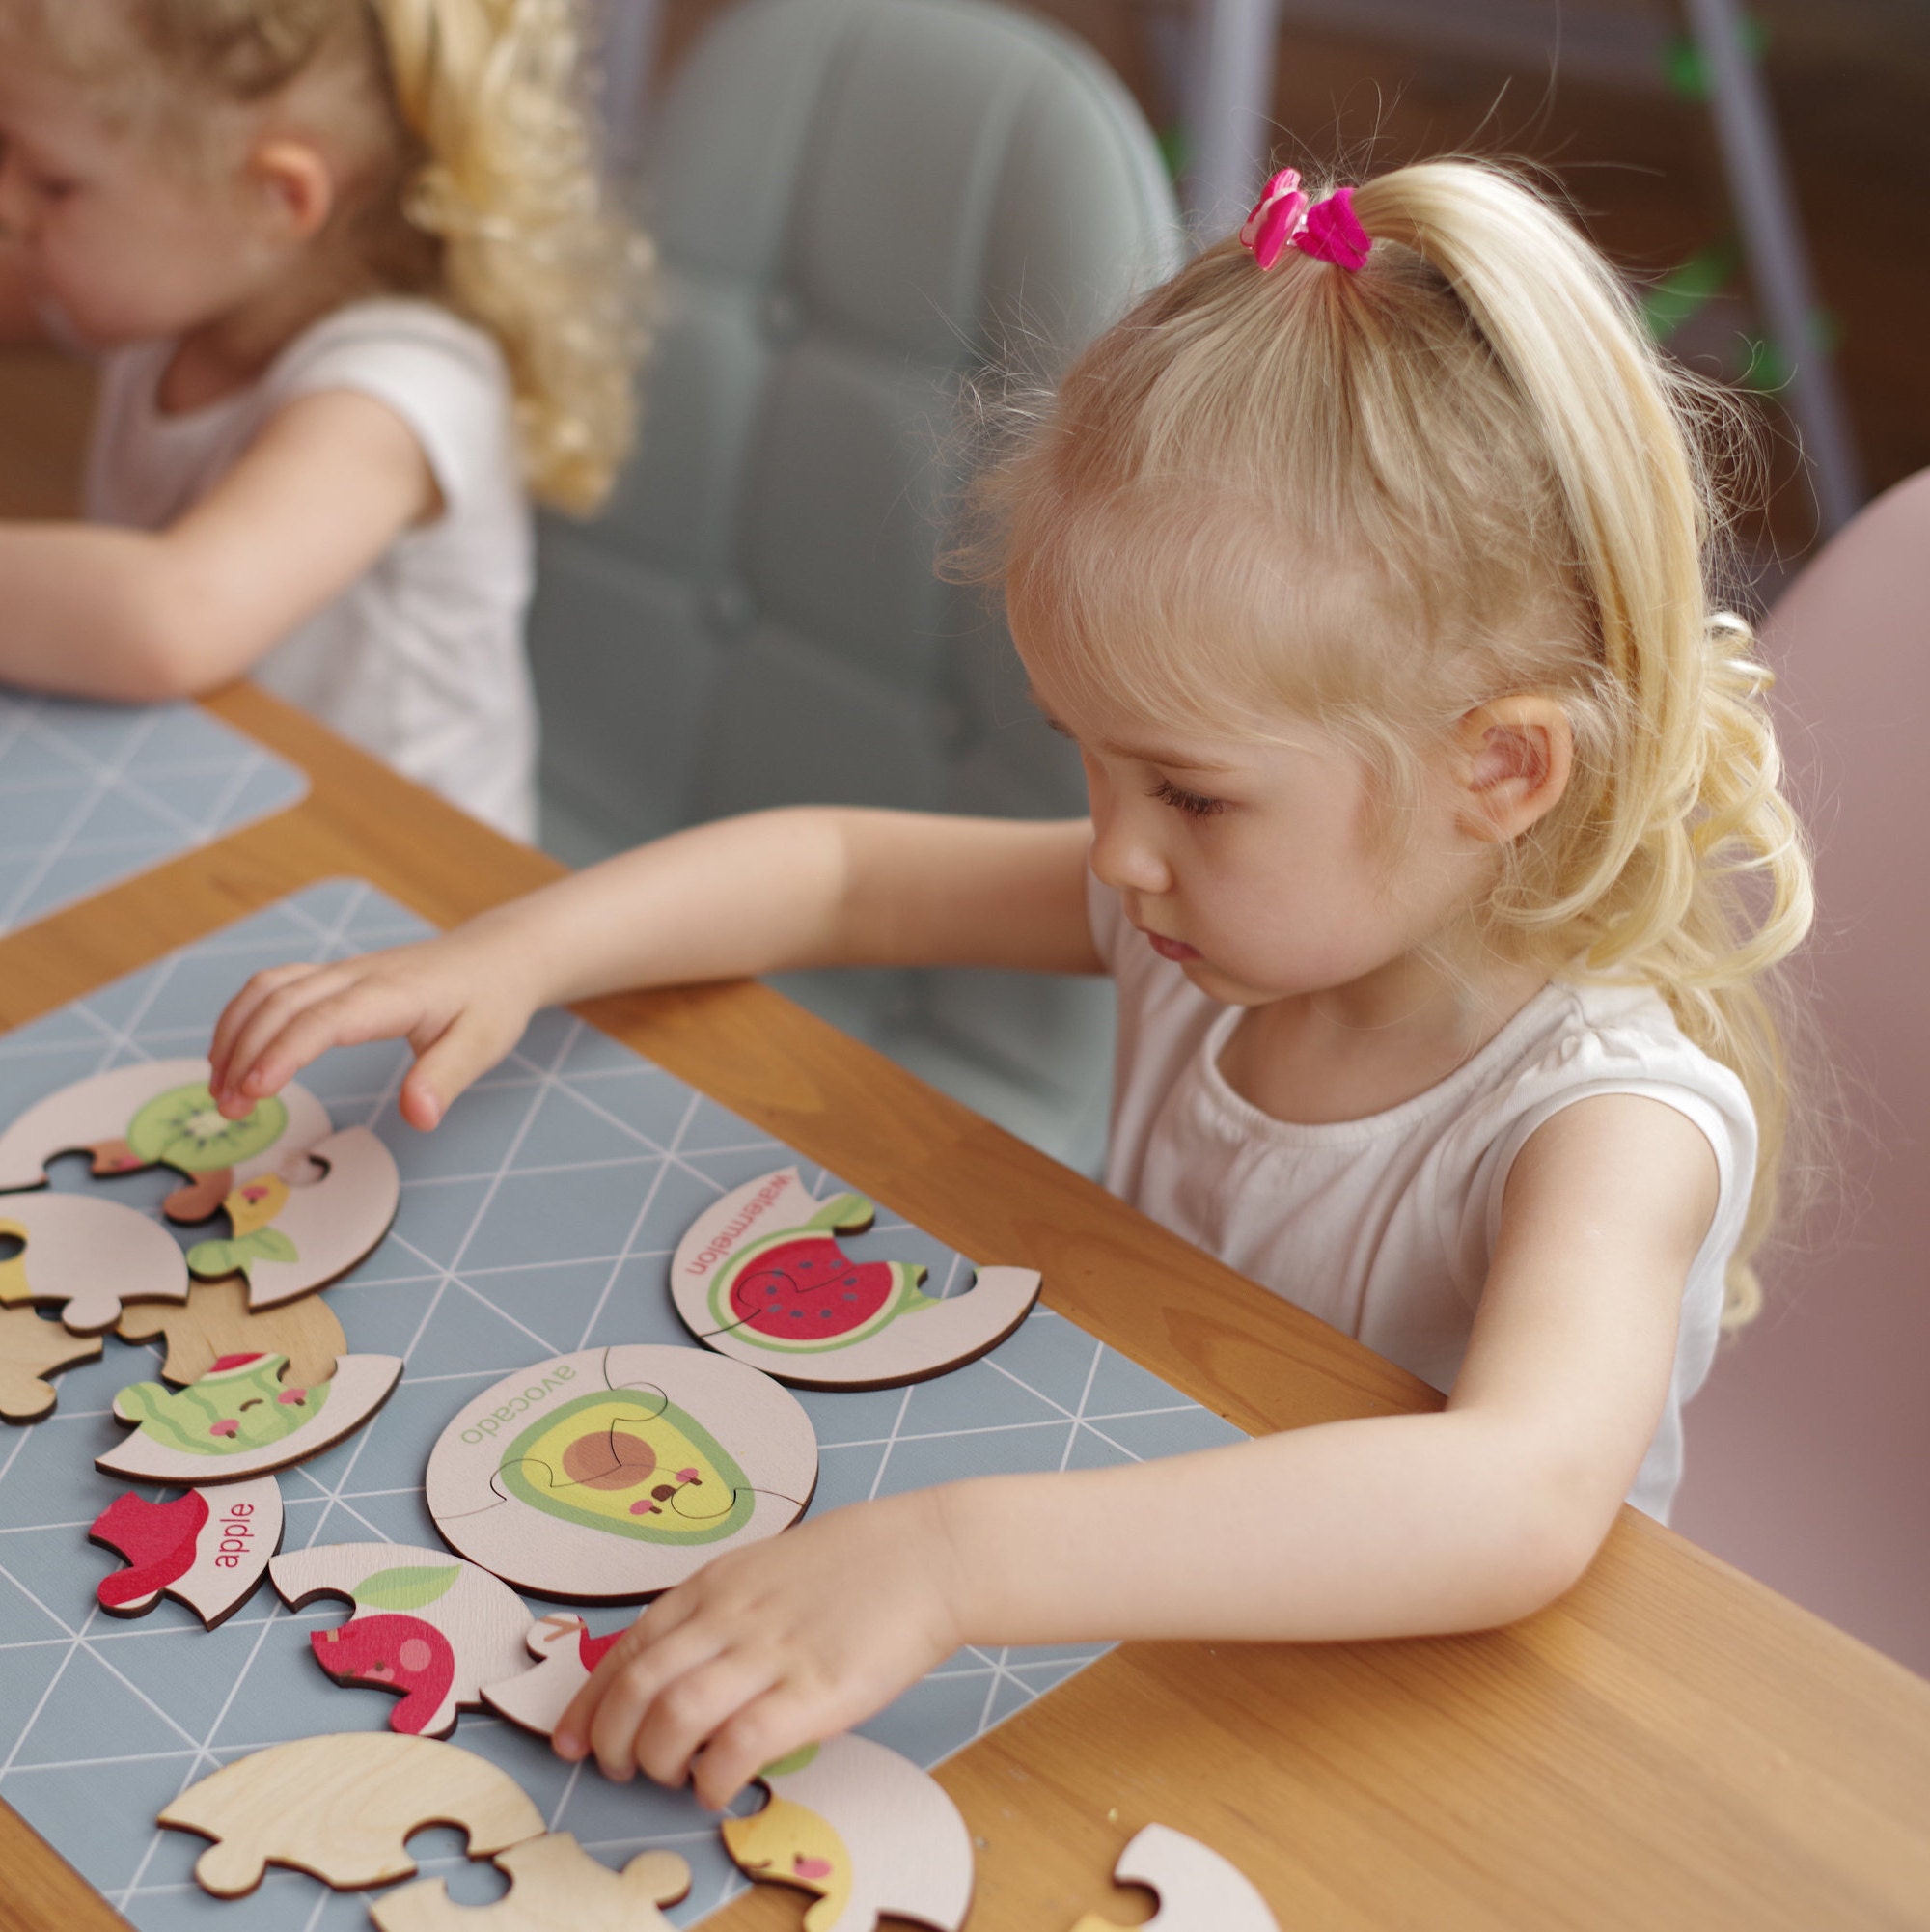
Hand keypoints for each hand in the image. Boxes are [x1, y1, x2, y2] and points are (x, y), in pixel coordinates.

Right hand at [207, 926, 538, 1130]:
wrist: (496, 957)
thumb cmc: (491, 1001)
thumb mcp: (484, 1044)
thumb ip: (446, 1078)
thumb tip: (418, 1117)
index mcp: (394, 994)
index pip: (325, 1019)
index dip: (284, 1052)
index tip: (254, 1092)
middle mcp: (359, 975)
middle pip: (283, 1003)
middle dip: (245, 1054)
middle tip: (228, 1111)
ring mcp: (343, 971)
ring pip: (269, 990)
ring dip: (235, 1034)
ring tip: (220, 1089)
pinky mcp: (335, 976)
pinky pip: (275, 986)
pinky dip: (243, 1016)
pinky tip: (232, 1054)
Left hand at [554, 1490, 964, 1808]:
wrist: (928, 1555)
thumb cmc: (856, 1562)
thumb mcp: (767, 1568)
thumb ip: (723, 1609)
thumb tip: (682, 1661)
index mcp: (717, 1585)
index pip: (630, 1647)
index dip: (590, 1701)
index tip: (572, 1739)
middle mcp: (732, 1618)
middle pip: (639, 1686)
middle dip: (612, 1739)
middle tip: (617, 1769)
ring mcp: (771, 1654)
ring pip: (675, 1715)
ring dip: (657, 1760)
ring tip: (669, 1778)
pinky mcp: (815, 1692)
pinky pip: (739, 1745)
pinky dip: (713, 1777)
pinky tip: (719, 1787)